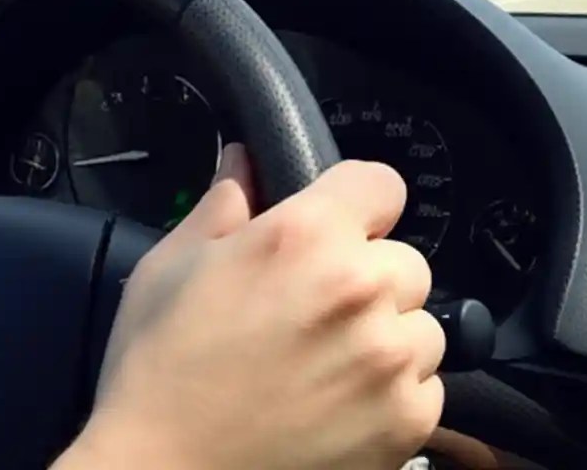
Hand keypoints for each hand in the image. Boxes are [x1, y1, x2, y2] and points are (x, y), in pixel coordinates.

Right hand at [62, 144, 443, 469]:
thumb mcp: (171, 267)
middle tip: (313, 310)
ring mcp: (390, 360)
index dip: (356, 204)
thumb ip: (222, 207)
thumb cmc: (159, 371)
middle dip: (368, 277)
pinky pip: (426, 388)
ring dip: (386, 337)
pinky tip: (336, 403)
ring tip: (324, 363)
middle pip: (406, 261)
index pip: (382, 184)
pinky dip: (393, 394)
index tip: (339, 227)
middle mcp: (360, 290)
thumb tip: (245, 165)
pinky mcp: (406, 421)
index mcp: (305, 236)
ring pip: (421, 326)